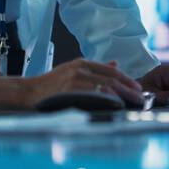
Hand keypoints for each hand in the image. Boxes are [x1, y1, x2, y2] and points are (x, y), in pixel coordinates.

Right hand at [20, 59, 145, 108]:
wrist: (28, 92)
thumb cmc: (49, 85)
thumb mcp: (72, 71)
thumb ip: (94, 69)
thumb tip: (115, 64)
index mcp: (82, 63)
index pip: (110, 70)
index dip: (126, 79)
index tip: (138, 88)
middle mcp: (80, 68)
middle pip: (111, 79)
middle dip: (129, 89)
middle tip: (141, 99)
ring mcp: (75, 79)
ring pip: (105, 86)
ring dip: (122, 96)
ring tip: (132, 104)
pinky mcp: (70, 90)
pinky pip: (94, 95)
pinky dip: (107, 100)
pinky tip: (116, 105)